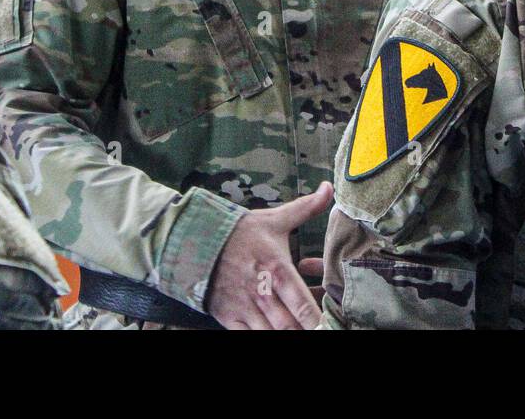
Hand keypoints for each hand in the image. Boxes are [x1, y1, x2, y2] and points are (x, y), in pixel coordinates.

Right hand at [207, 181, 332, 329]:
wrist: (194, 240)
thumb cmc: (240, 232)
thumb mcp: (275, 220)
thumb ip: (307, 208)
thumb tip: (329, 187)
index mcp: (278, 270)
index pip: (303, 307)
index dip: (318, 321)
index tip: (329, 323)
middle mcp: (262, 294)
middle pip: (289, 327)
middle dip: (304, 331)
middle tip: (318, 330)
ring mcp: (244, 309)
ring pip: (271, 334)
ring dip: (285, 334)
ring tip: (297, 329)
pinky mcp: (228, 319)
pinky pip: (248, 338)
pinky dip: (261, 337)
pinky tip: (272, 331)